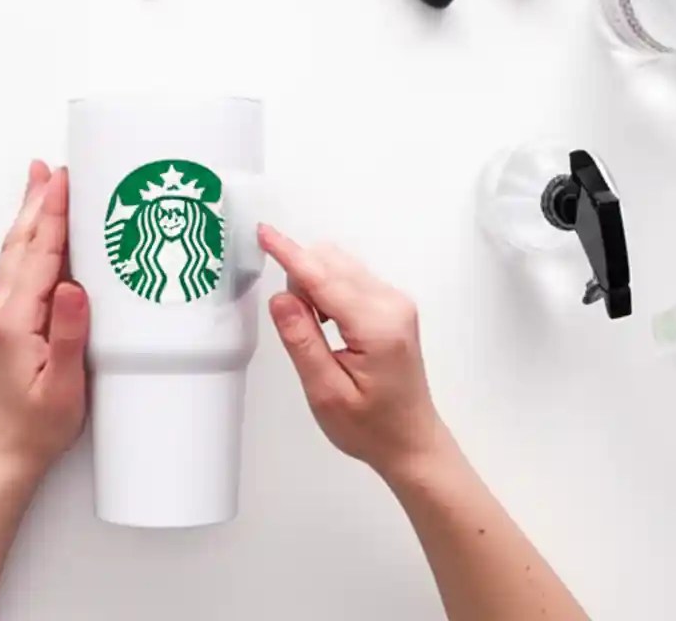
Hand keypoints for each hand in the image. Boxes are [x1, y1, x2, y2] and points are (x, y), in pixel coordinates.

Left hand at [0, 161, 89, 477]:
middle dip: (38, 202)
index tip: (64, 178)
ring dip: (29, 215)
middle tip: (51, 165)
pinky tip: (36, 234)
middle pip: (22, 243)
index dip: (53, 213)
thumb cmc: (36, 427)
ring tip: (39, 181)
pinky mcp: (4, 323)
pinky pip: (17, 269)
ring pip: (16, 252)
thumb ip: (69, 334)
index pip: (39, 254)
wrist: (4, 456)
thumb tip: (74, 286)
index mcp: (15, 320)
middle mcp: (0, 310)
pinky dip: (28, 240)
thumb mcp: (63, 386)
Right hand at [258, 224, 448, 480]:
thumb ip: (302, 341)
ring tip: (314, 332)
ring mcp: (395, 301)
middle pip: (331, 261)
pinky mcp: (392, 305)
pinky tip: (327, 325)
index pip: (323, 278)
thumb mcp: (326, 393)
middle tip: (297, 330)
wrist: (412, 442)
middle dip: (300, 279)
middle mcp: (391, 303)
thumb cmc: (370, 428)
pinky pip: (349, 277)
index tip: (263, 232)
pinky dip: (326, 290)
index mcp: (377, 326)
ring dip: (313, 284)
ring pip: (339, 265)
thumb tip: (280, 297)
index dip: (289, 254)